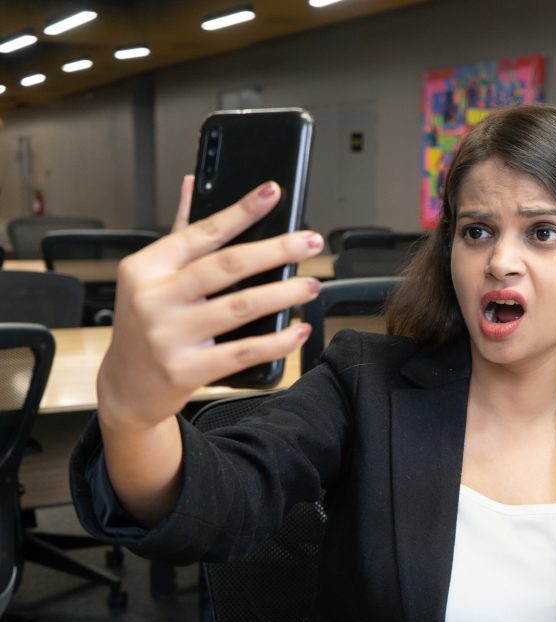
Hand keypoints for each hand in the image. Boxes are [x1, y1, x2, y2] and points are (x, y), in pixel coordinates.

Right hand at [97, 176, 323, 430]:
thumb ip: (179, 232)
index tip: (272, 192)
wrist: (125, 387)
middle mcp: (154, 299)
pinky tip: (298, 330)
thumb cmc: (144, 324)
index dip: (241, 211)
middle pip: (228, 266)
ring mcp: (169, 335)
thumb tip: (192, 182)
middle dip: (277, 251)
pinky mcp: (186, 369)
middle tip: (311, 242)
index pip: (202, 232)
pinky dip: (278, 341)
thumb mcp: (150, 277)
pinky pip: (244, 351)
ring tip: (310, 285)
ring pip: (242, 307)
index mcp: (146, 268)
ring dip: (284, 294)